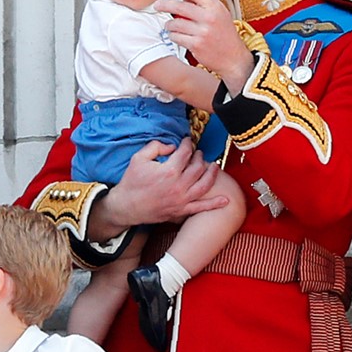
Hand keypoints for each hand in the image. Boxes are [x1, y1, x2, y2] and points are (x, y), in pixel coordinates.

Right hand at [91, 138, 227, 236]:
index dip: (188, 144)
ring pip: (205, 184)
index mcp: (169, 171)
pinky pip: (201, 207)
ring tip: (214, 166)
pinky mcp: (181, 210)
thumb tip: (172, 147)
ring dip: (212, 173)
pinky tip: (226, 199)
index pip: (185, 153)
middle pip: (198, 166)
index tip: (188, 141)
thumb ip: (156, 147)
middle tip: (198, 153)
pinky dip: (215, 204)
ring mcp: (182, 199)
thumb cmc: (131, 182)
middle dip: (200, 156)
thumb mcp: (139, 158)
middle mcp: (178, 185)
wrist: (126, 206)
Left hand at [155, 0, 254, 92]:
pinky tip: (177, 36)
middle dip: (164, 5)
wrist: (233, 58)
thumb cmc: (225, 35)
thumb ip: (201, 3)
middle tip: (158, 5)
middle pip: (179, 6)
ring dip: (169, 24)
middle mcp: (209, 18)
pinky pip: (176, 37)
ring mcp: (202, 32)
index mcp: (215, 7)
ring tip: (171, 26)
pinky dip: (173, 36)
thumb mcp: (219, 14)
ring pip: (175, 23)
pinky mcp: (196, 45)